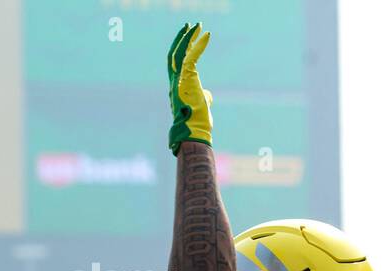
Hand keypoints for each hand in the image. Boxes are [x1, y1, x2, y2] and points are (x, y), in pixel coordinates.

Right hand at [167, 23, 213, 154]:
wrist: (194, 133)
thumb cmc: (198, 124)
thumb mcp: (201, 106)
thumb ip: (203, 97)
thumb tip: (208, 95)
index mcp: (177, 87)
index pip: (177, 64)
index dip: (182, 50)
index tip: (189, 39)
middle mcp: (174, 82)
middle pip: (175, 54)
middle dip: (182, 39)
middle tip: (190, 26)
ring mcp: (179, 81)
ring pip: (180, 52)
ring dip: (188, 37)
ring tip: (196, 26)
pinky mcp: (186, 80)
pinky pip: (191, 57)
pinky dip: (198, 45)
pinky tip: (206, 35)